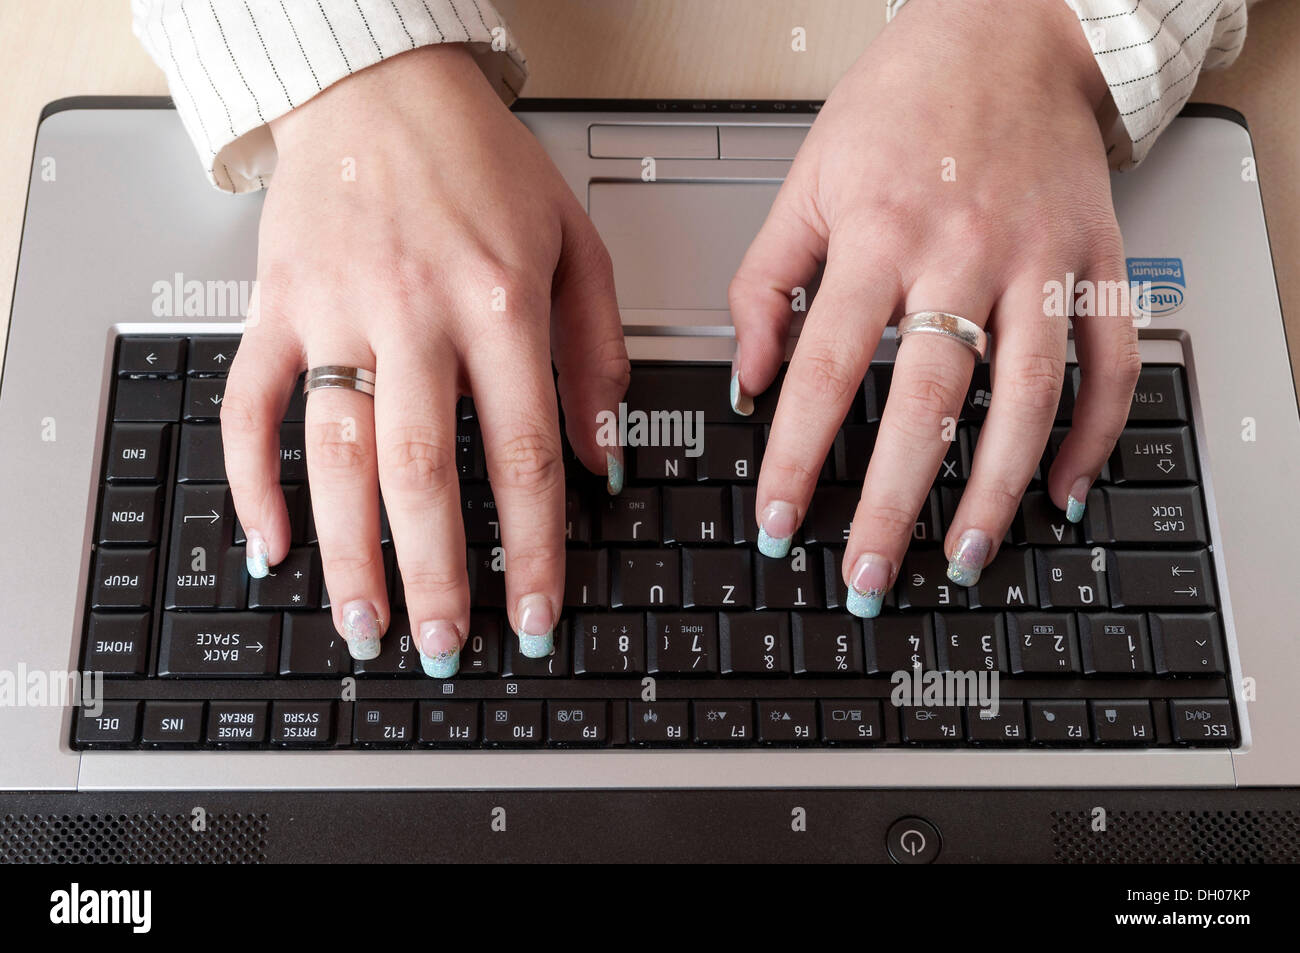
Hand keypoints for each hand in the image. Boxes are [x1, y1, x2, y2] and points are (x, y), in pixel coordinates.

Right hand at [222, 45, 627, 671]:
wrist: (380, 86)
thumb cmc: (482, 162)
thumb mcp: (576, 243)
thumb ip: (599, 351)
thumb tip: (605, 456)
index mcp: (501, 301)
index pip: (525, 452)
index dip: (534, 546)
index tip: (537, 610)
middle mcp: (416, 314)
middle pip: (424, 470)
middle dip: (437, 573)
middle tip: (449, 644)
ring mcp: (336, 313)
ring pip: (337, 452)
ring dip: (350, 549)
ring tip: (367, 623)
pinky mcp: (276, 306)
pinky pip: (251, 403)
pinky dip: (255, 478)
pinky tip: (273, 541)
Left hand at [729, 0, 1139, 612]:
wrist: (1010, 32)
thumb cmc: (903, 106)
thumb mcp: (807, 179)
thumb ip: (765, 282)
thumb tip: (749, 381)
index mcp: (880, 232)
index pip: (827, 367)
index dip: (798, 455)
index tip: (780, 521)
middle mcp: (964, 250)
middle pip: (928, 400)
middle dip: (895, 503)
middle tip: (869, 575)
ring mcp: (1041, 260)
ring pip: (1027, 397)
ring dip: (996, 490)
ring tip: (965, 558)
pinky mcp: (1097, 262)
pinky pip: (1110, 363)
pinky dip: (1093, 435)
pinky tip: (1060, 492)